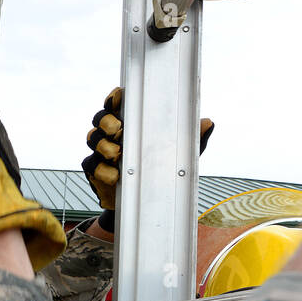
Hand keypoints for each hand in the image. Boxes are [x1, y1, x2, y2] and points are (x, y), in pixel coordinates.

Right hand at [81, 87, 213, 227]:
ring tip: (118, 154)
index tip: (120, 97)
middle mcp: (111, 134)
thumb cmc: (160, 171)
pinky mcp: (94, 170)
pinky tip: (116, 175)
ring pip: (92, 138)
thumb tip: (209, 123)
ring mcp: (100, 152)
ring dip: (103, 145)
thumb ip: (193, 139)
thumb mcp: (180, 155)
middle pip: (99, 118)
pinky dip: (103, 170)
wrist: (142, 203)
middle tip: (118, 129)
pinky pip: (92, 164)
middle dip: (106, 120)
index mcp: (129, 124)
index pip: (116, 104)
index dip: (114, 98)